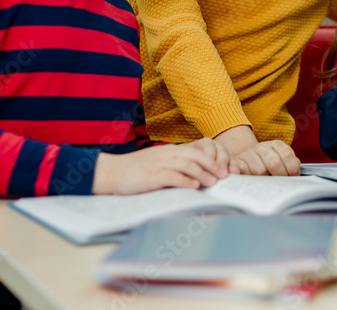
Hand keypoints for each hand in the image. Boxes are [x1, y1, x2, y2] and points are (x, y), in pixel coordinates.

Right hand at [92, 139, 230, 193]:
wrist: (112, 172)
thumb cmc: (136, 170)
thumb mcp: (158, 162)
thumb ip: (175, 165)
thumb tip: (195, 175)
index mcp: (171, 150)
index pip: (198, 150)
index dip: (213, 158)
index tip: (224, 169)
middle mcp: (167, 154)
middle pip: (196, 155)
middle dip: (213, 165)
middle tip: (223, 176)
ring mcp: (159, 164)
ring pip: (187, 164)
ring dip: (202, 174)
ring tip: (213, 183)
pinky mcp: (151, 176)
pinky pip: (172, 176)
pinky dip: (185, 181)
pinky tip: (194, 187)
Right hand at [229, 140, 300, 175]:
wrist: (247, 158)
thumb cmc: (268, 163)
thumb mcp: (281, 158)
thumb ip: (291, 163)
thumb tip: (296, 173)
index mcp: (276, 144)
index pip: (287, 154)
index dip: (292, 168)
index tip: (293, 177)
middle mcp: (262, 147)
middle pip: (274, 162)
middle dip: (280, 176)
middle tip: (281, 183)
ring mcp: (249, 154)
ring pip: (260, 170)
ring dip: (265, 179)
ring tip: (267, 182)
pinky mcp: (238, 162)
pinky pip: (240, 168)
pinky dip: (241, 171)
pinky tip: (243, 175)